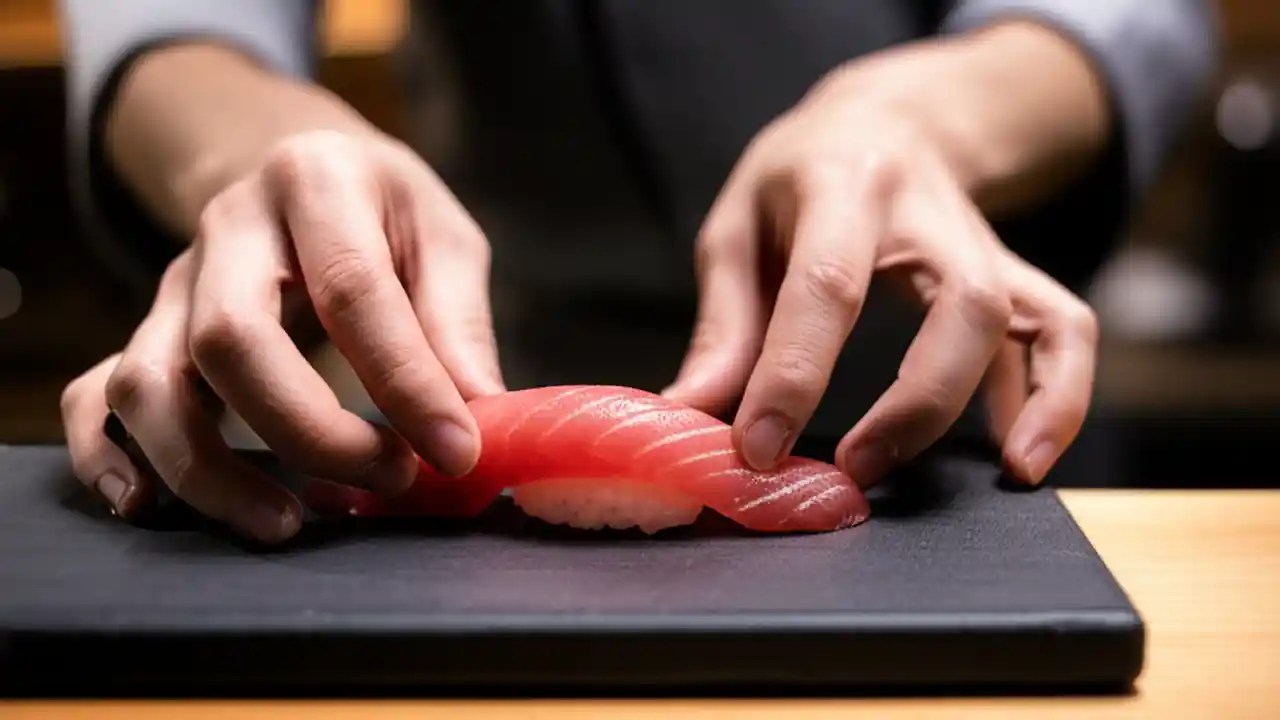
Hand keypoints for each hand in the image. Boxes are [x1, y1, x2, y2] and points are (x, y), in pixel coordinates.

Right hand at [60, 130, 503, 541]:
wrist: (307, 171)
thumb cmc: (386, 214)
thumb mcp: (443, 240)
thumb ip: (457, 321)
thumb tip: (478, 416)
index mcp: (315, 182)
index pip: (352, 291)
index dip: (406, 383)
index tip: (456, 452)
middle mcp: (228, 229)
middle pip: (231, 340)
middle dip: (310, 431)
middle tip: (387, 479)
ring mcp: (174, 284)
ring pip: (151, 381)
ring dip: (210, 468)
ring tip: (286, 523)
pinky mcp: (148, 331)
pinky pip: (94, 395)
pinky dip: (105, 454)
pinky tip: (147, 504)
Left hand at [664, 35, 1100, 487]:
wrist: (885, 119)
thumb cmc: (798, 177)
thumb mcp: (738, 226)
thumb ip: (723, 325)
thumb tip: (690, 416)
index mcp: (842, 186)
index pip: (827, 284)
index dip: (792, 375)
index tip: (757, 449)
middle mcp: (929, 212)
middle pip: (964, 303)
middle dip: (917, 402)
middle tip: (857, 470)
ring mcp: (982, 243)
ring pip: (1031, 316)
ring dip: (1025, 402)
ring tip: (996, 476)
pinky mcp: (1012, 274)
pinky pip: (1064, 330)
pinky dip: (1061, 395)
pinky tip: (1023, 457)